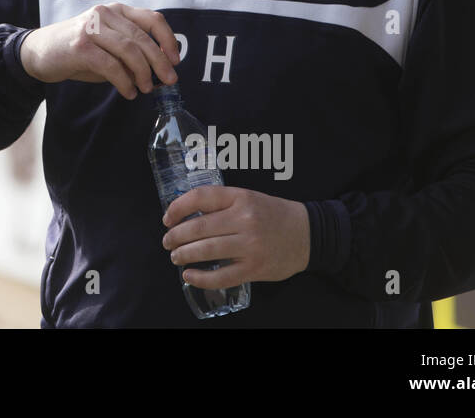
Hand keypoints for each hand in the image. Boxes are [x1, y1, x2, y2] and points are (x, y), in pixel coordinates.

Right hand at [19, 2, 180, 98]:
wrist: (39, 52)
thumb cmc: (78, 51)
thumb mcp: (107, 45)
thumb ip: (129, 52)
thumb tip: (158, 71)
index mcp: (116, 11)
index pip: (152, 19)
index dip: (168, 40)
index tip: (176, 61)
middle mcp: (105, 14)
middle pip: (142, 38)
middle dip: (160, 62)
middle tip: (168, 81)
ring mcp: (91, 28)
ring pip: (129, 51)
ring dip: (142, 74)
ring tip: (145, 89)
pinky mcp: (80, 46)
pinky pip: (111, 66)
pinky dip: (124, 82)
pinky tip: (128, 92)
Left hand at [161, 186, 309, 287]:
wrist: (307, 234)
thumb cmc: (272, 214)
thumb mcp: (248, 198)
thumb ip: (221, 203)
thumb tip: (184, 216)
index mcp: (240, 197)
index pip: (201, 197)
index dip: (177, 207)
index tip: (167, 218)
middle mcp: (244, 219)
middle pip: (198, 227)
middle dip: (176, 236)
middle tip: (167, 241)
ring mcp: (250, 245)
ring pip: (206, 250)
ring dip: (183, 254)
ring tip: (175, 256)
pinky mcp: (255, 268)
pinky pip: (221, 276)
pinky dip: (201, 278)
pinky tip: (189, 275)